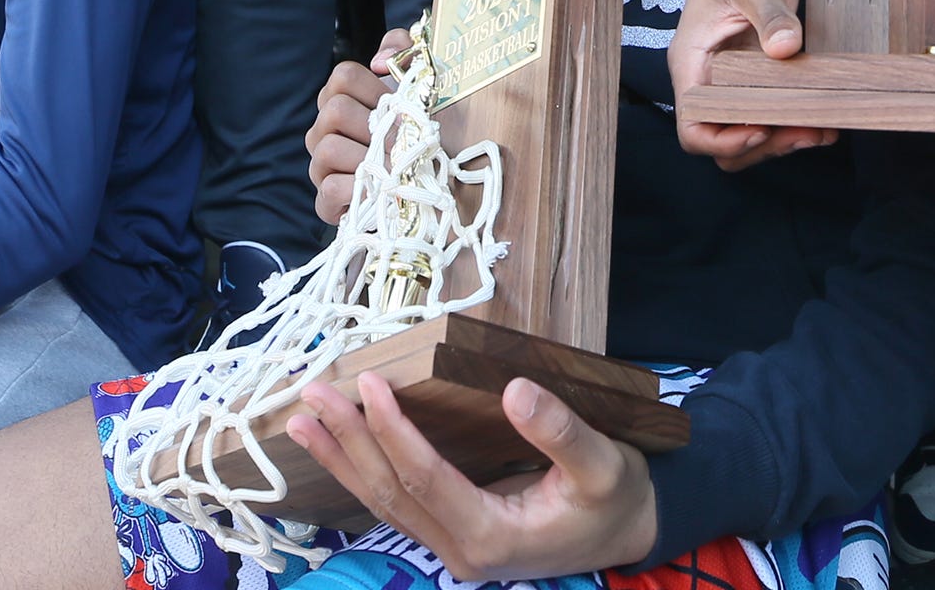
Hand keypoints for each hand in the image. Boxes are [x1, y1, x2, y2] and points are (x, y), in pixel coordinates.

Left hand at [288, 372, 657, 578]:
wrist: (631, 531)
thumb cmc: (617, 497)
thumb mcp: (603, 463)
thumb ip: (560, 431)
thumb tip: (515, 389)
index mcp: (491, 538)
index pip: (425, 478)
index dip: (392, 431)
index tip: (368, 383)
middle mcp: (462, 551)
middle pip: (391, 493)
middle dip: (349, 441)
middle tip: (312, 394)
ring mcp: (454, 548)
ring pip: (385, 503)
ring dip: (344, 458)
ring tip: (303, 420)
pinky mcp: (454, 534)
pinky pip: (398, 503)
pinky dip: (364, 470)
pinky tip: (341, 447)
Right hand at [305, 27, 407, 223]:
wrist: (439, 184)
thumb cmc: (426, 132)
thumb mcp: (422, 83)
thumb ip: (404, 50)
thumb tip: (377, 60)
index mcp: (344, 99)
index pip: (344, 77)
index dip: (375, 89)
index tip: (401, 106)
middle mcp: (325, 129)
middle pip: (334, 111)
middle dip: (375, 127)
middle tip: (402, 141)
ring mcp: (321, 165)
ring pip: (327, 148)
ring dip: (369, 160)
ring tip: (395, 168)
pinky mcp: (325, 201)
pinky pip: (328, 188)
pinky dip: (358, 190)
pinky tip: (381, 191)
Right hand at [669, 0, 835, 169]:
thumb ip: (769, 14)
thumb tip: (785, 48)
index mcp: (691, 58)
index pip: (693, 121)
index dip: (722, 138)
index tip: (761, 128)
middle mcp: (709, 74)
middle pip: (723, 135)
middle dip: (762, 145)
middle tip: (804, 132)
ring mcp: (735, 76)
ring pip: (749, 129)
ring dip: (784, 138)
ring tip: (822, 129)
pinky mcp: (760, 72)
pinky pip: (773, 109)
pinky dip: (797, 120)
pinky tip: (827, 117)